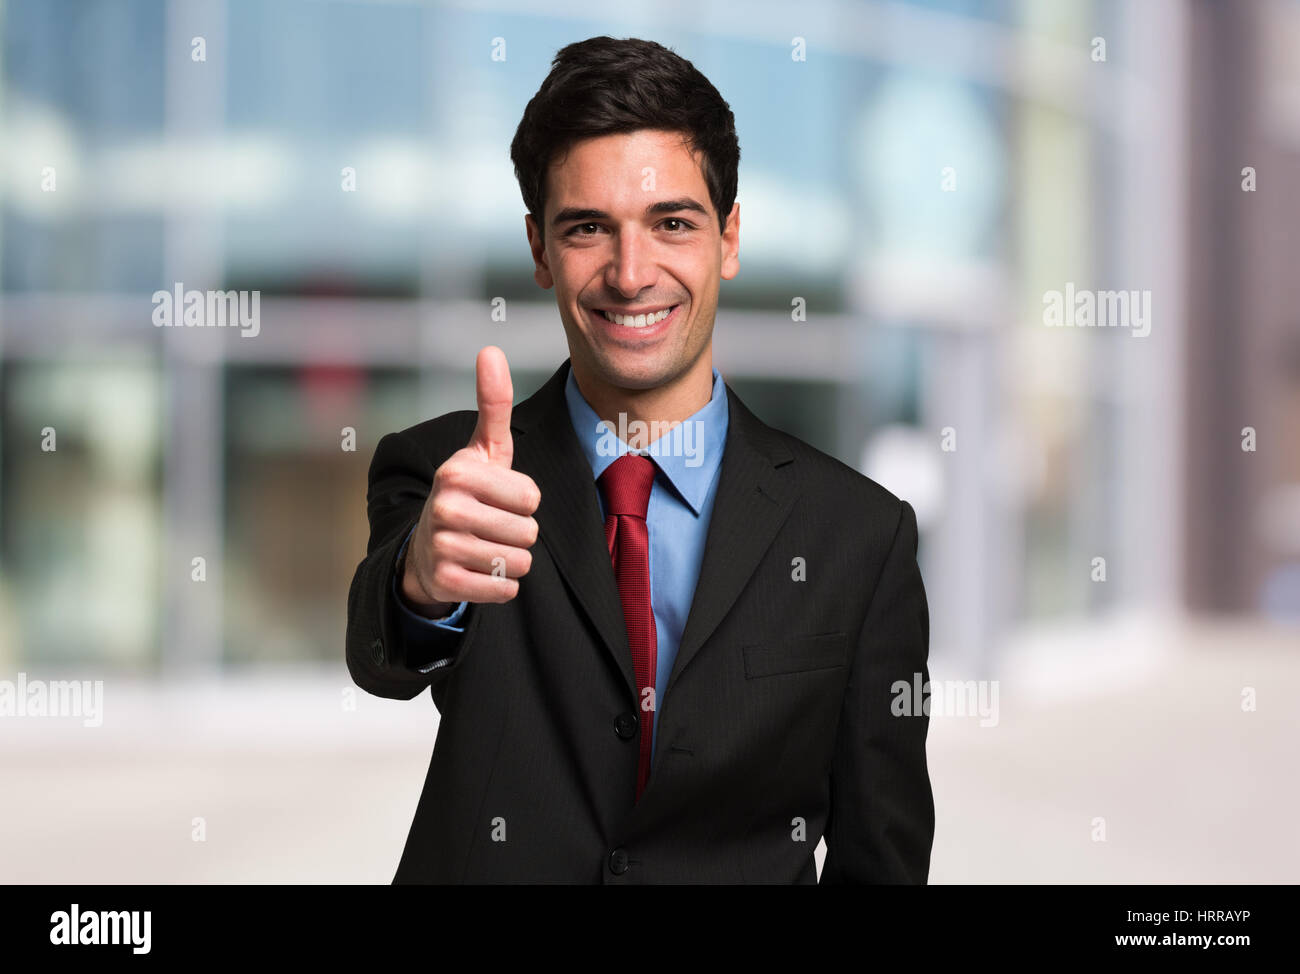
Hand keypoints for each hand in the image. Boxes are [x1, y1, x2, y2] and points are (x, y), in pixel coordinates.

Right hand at [400, 346, 540, 612]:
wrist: (423, 550)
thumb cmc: (467, 494)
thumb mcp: (483, 450)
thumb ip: (492, 403)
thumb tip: (490, 349)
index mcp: (458, 472)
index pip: (532, 497)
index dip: (524, 501)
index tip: (498, 497)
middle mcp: (445, 507)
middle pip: (528, 531)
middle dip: (519, 533)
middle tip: (491, 526)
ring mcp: (442, 546)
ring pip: (520, 562)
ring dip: (511, 559)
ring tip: (485, 547)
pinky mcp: (445, 583)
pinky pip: (505, 589)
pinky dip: (501, 585)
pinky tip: (479, 571)